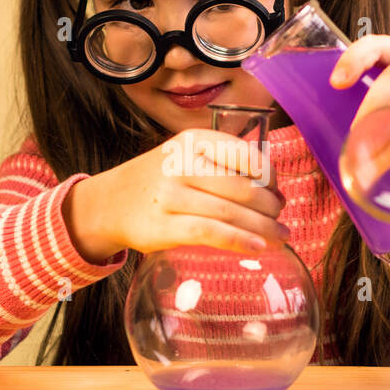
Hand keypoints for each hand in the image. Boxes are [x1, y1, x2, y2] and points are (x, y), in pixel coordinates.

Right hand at [63, 129, 289, 261]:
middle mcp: (181, 163)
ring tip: (280, 238)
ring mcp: (170, 195)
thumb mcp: (185, 158)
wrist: (108, 204)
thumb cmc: (158, 182)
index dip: (270, 177)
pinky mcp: (163, 226)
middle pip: (242, 187)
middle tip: (280, 220)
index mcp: (192, 141)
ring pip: (230, 212)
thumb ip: (223, 167)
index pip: (246, 155)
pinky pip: (210, 233)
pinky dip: (239, 240)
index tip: (277, 192)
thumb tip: (275, 193)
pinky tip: (257, 247)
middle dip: (270, 207)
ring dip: (263, 228)